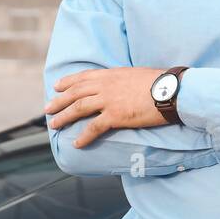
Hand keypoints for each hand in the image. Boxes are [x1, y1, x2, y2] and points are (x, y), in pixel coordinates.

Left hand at [44, 67, 167, 146]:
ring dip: (64, 117)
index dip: (68, 82)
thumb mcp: (136, 75)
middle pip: (75, 93)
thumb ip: (123, 80)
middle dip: (59, 101)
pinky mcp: (115, 116)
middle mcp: (106, 86)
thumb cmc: (160, 82)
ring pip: (79, 108)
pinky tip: (76, 144)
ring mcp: (109, 100)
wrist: (172, 90)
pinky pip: (94, 128)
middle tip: (47, 109)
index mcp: (111, 74)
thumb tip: (122, 85)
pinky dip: (83, 136)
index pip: (83, 77)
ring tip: (54, 125)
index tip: (57, 87)